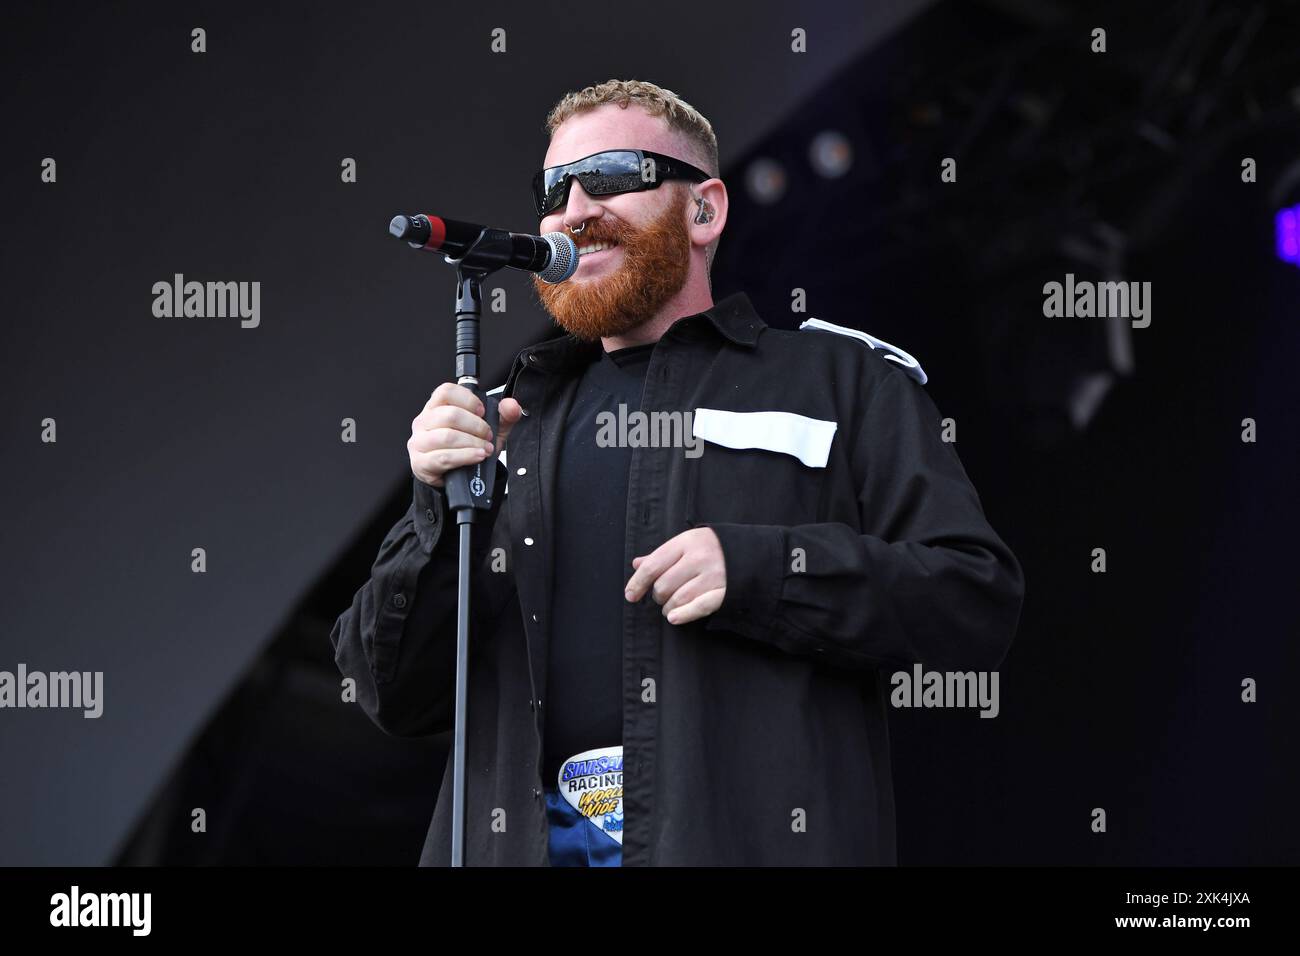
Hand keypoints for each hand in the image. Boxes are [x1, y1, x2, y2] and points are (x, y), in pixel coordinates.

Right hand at [407, 382, 522, 488]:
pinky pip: (444, 457)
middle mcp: (424, 421)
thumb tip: (511, 405)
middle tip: (487, 436)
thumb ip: (503, 415)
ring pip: (447, 436)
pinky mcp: (421, 462)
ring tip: (485, 449)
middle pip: (450, 415)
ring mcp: (419, 442)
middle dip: (476, 426)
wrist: (461, 477)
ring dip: (472, 443)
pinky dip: (465, 456)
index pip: (446, 392)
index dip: (468, 400)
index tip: (482, 412)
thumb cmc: (468, 446)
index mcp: (437, 406)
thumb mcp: (490, 428)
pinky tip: (477, 457)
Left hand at [624, 527, 726, 624]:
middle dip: (657, 596)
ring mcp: (713, 575)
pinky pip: (699, 607)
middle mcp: (699, 558)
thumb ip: (661, 555)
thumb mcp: (685, 543)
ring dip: (669, 607)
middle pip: (664, 585)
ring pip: (678, 599)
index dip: (638, 582)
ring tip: (671, 606)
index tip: (630, 595)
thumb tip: (637, 564)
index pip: (653, 565)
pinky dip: (684, 614)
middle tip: (662, 596)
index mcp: (686, 542)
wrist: (748, 551)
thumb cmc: (710, 548)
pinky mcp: (725, 592)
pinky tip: (674, 617)